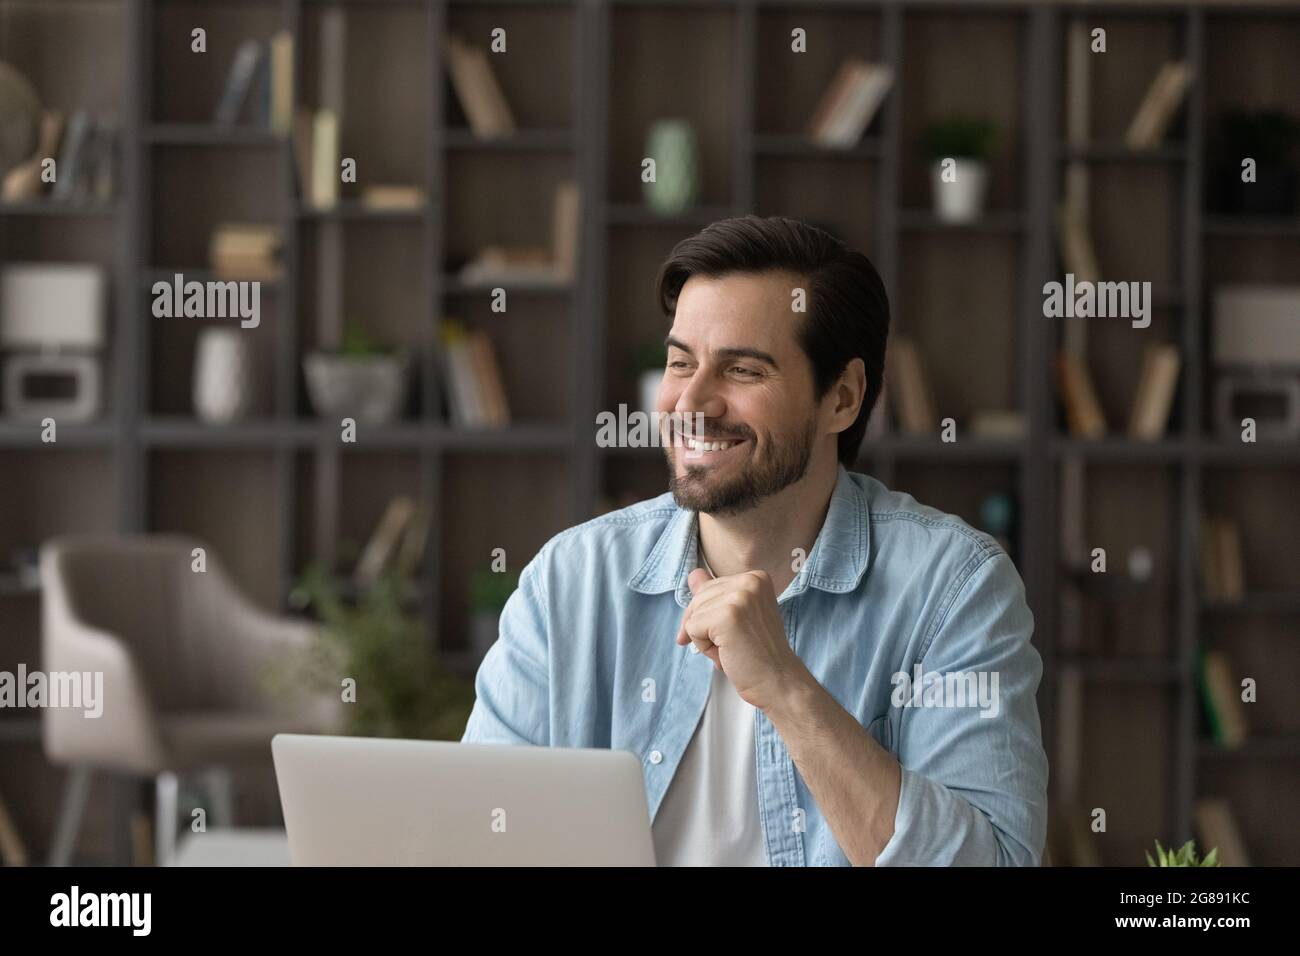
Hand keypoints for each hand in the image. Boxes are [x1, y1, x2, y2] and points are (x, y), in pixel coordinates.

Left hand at [675, 568, 808, 711]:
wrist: (778, 681)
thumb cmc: (758, 653)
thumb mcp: (738, 616)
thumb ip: (716, 594)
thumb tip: (693, 575)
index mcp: (756, 577)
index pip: (709, 587)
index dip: (711, 615)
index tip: (733, 632)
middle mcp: (749, 580)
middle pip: (698, 598)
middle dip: (707, 627)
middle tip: (736, 643)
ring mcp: (739, 597)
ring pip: (693, 614)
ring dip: (706, 639)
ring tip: (734, 648)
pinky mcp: (726, 616)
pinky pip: (691, 628)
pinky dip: (704, 648)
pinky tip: (728, 653)